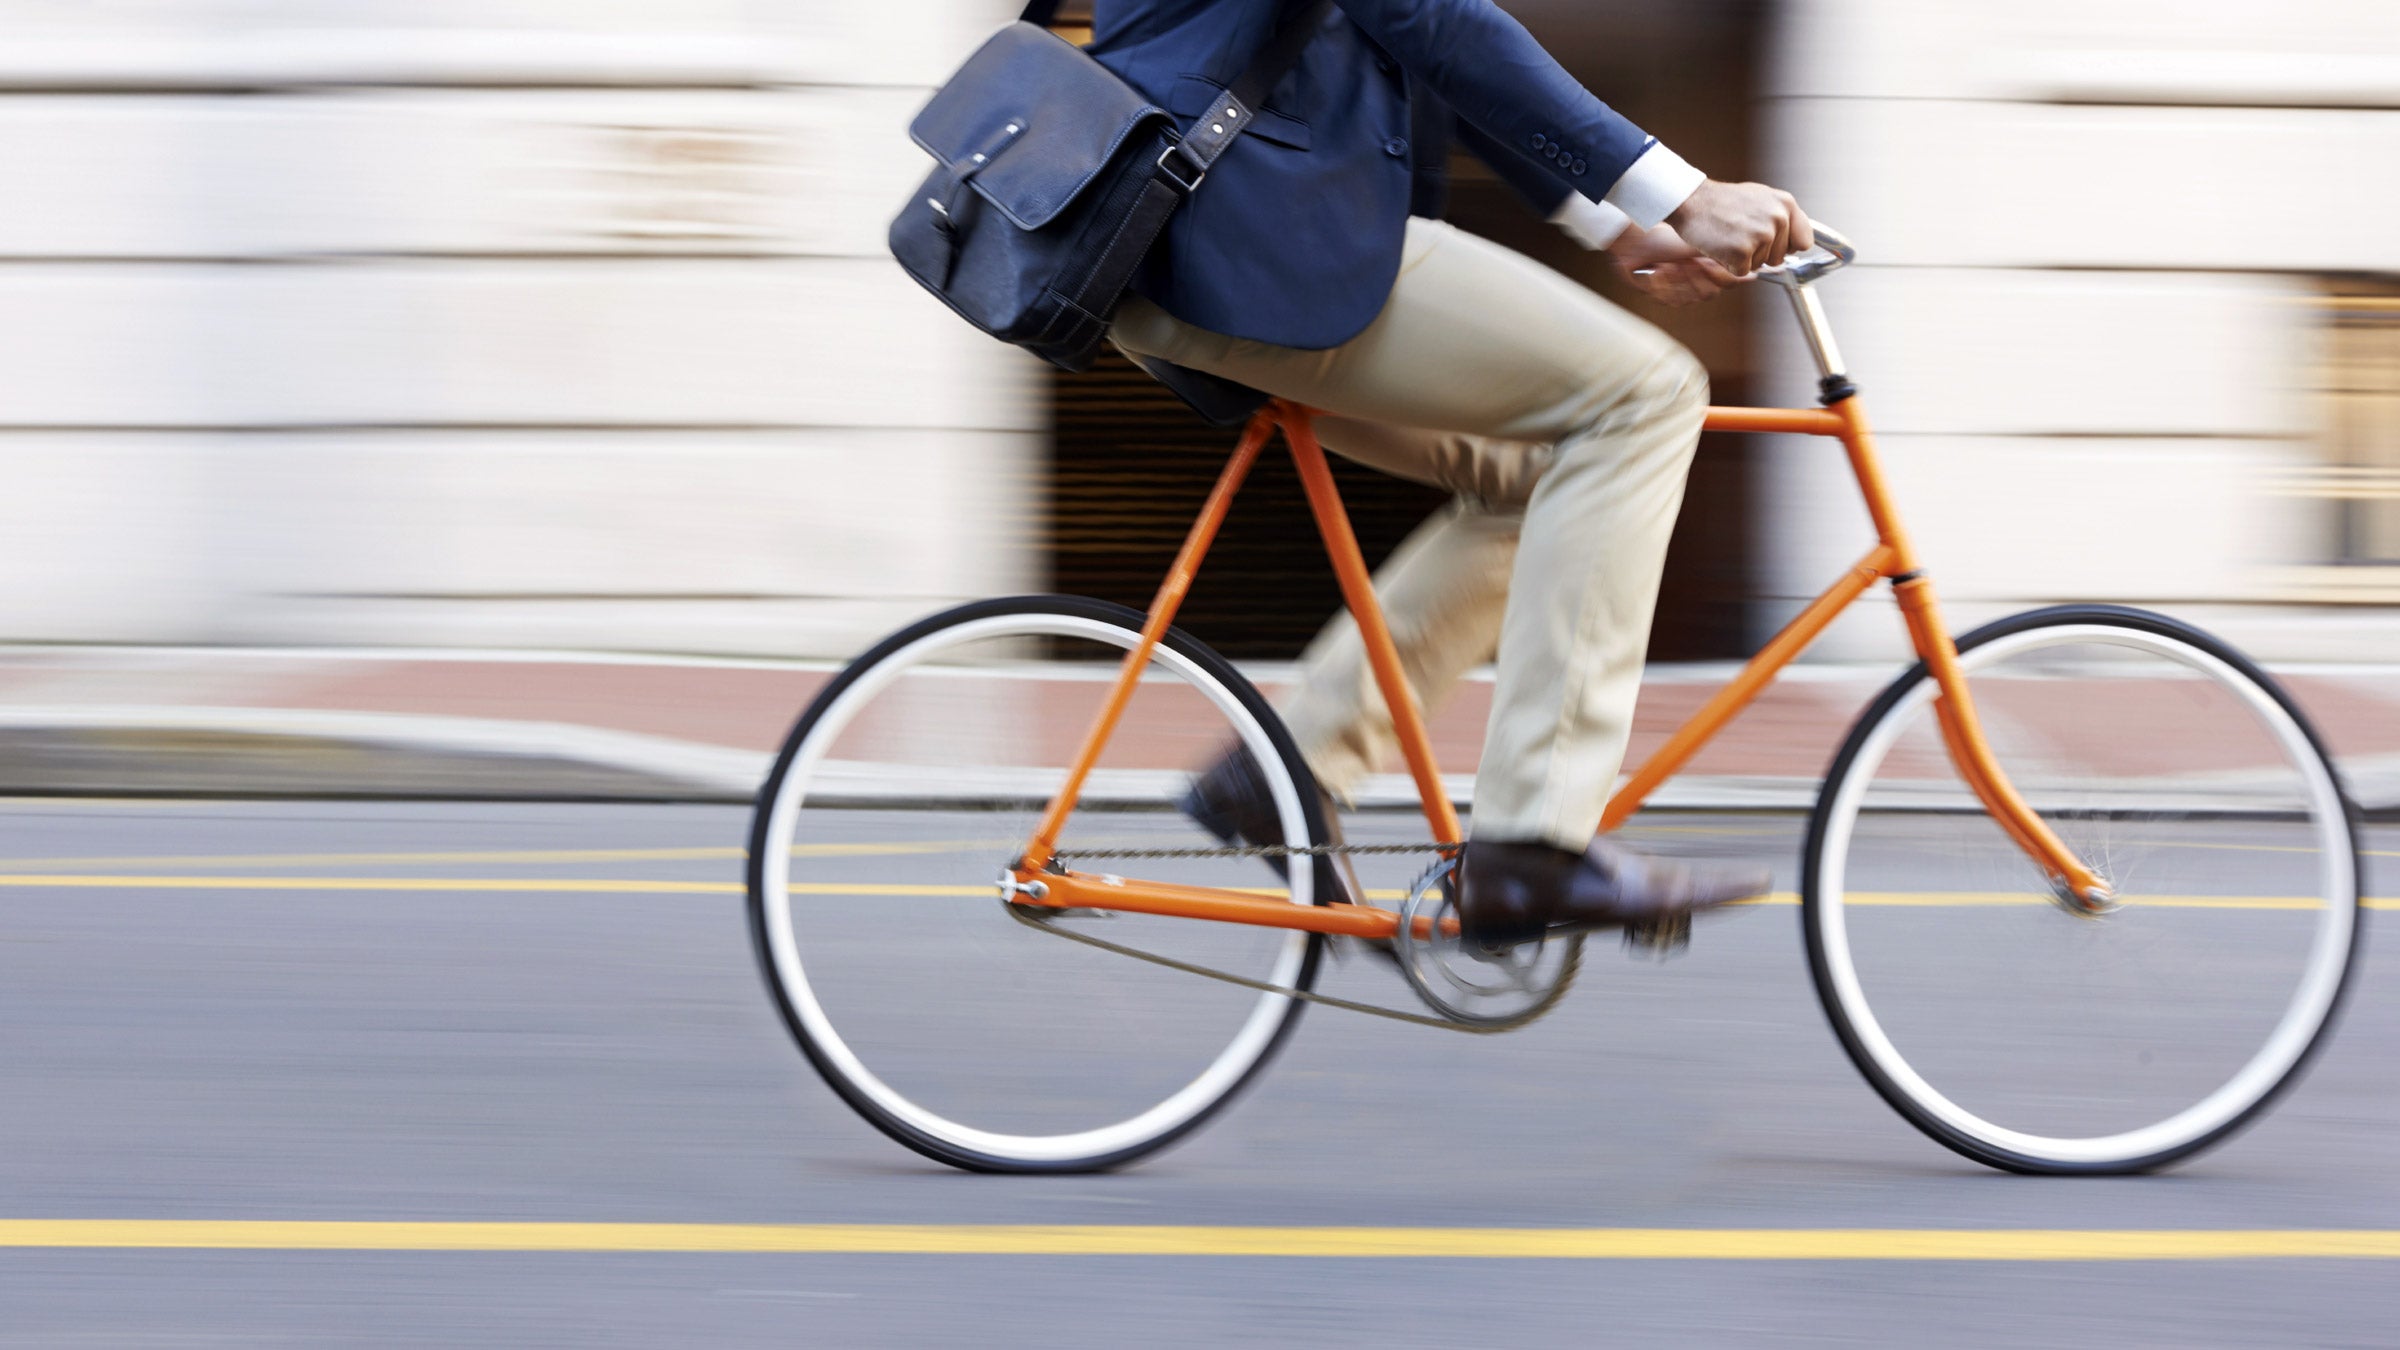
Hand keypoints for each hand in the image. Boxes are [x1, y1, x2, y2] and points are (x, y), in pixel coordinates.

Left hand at [1606, 224, 1741, 305]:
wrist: (1635, 237)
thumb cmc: (1668, 236)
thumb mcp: (1702, 240)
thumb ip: (1730, 249)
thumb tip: (1759, 258)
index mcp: (1706, 270)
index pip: (1724, 283)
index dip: (1719, 275)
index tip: (1709, 261)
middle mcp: (1693, 283)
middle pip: (1708, 293)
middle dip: (1699, 275)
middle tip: (1689, 261)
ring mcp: (1676, 291)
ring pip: (1689, 297)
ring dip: (1680, 278)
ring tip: (1671, 264)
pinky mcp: (1658, 295)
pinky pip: (1668, 299)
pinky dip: (1663, 284)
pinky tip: (1658, 270)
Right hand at [1664, 179, 1812, 276]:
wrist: (1691, 201)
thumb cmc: (1721, 201)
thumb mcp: (1760, 198)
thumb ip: (1781, 216)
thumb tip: (1798, 240)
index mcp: (1785, 204)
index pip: (1804, 241)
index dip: (1789, 247)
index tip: (1780, 248)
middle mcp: (1777, 218)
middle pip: (1780, 258)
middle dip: (1761, 253)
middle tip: (1741, 235)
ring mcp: (1761, 235)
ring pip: (1760, 265)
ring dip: (1744, 258)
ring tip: (1730, 236)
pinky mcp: (1742, 252)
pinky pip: (1741, 271)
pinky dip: (1729, 264)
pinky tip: (1722, 245)